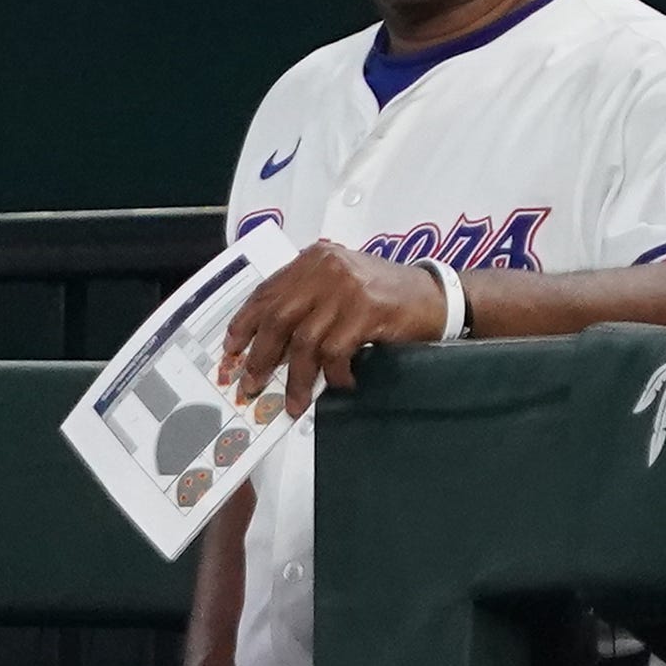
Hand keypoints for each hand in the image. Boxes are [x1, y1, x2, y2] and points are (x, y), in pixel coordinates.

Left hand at [217, 241, 445, 415]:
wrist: (434, 296)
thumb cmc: (384, 295)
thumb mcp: (339, 286)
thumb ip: (306, 304)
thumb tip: (268, 347)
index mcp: (312, 261)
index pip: (265, 293)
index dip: (243, 325)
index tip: (230, 352)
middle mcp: (325, 270)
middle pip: (277, 319)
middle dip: (261, 358)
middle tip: (252, 386)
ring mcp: (346, 289)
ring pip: (304, 342)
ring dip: (297, 379)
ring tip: (295, 404)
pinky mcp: (366, 311)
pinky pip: (336, 352)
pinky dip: (335, 375)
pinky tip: (342, 384)